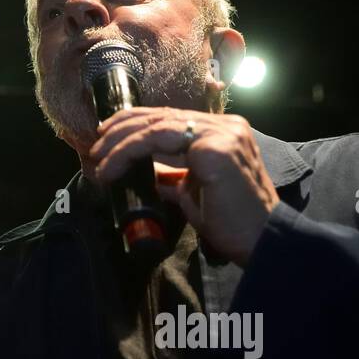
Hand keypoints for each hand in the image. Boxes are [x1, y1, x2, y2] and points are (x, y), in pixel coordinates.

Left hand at [89, 108, 279, 266]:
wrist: (262, 242)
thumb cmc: (231, 221)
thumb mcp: (193, 192)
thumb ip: (172, 176)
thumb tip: (144, 172)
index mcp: (222, 132)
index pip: (170, 118)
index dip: (135, 124)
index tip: (107, 138)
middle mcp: (225, 125)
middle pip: (161, 116)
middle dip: (122, 129)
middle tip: (96, 146)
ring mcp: (221, 133)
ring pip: (156, 126)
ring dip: (120, 143)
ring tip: (100, 159)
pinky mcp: (214, 148)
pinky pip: (158, 141)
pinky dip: (129, 153)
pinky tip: (113, 169)